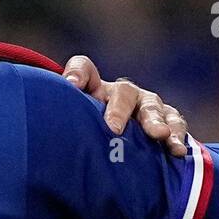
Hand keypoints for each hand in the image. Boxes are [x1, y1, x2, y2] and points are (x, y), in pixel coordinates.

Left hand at [62, 54, 189, 156]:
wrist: (119, 147)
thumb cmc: (89, 137)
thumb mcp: (74, 129)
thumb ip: (61, 123)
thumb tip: (41, 135)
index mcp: (95, 90)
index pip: (85, 69)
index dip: (78, 74)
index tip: (71, 86)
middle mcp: (121, 94)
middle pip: (123, 92)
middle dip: (118, 110)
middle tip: (113, 129)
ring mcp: (146, 105)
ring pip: (152, 107)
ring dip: (155, 121)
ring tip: (159, 136)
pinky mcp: (167, 119)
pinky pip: (174, 122)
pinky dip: (177, 135)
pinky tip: (177, 149)